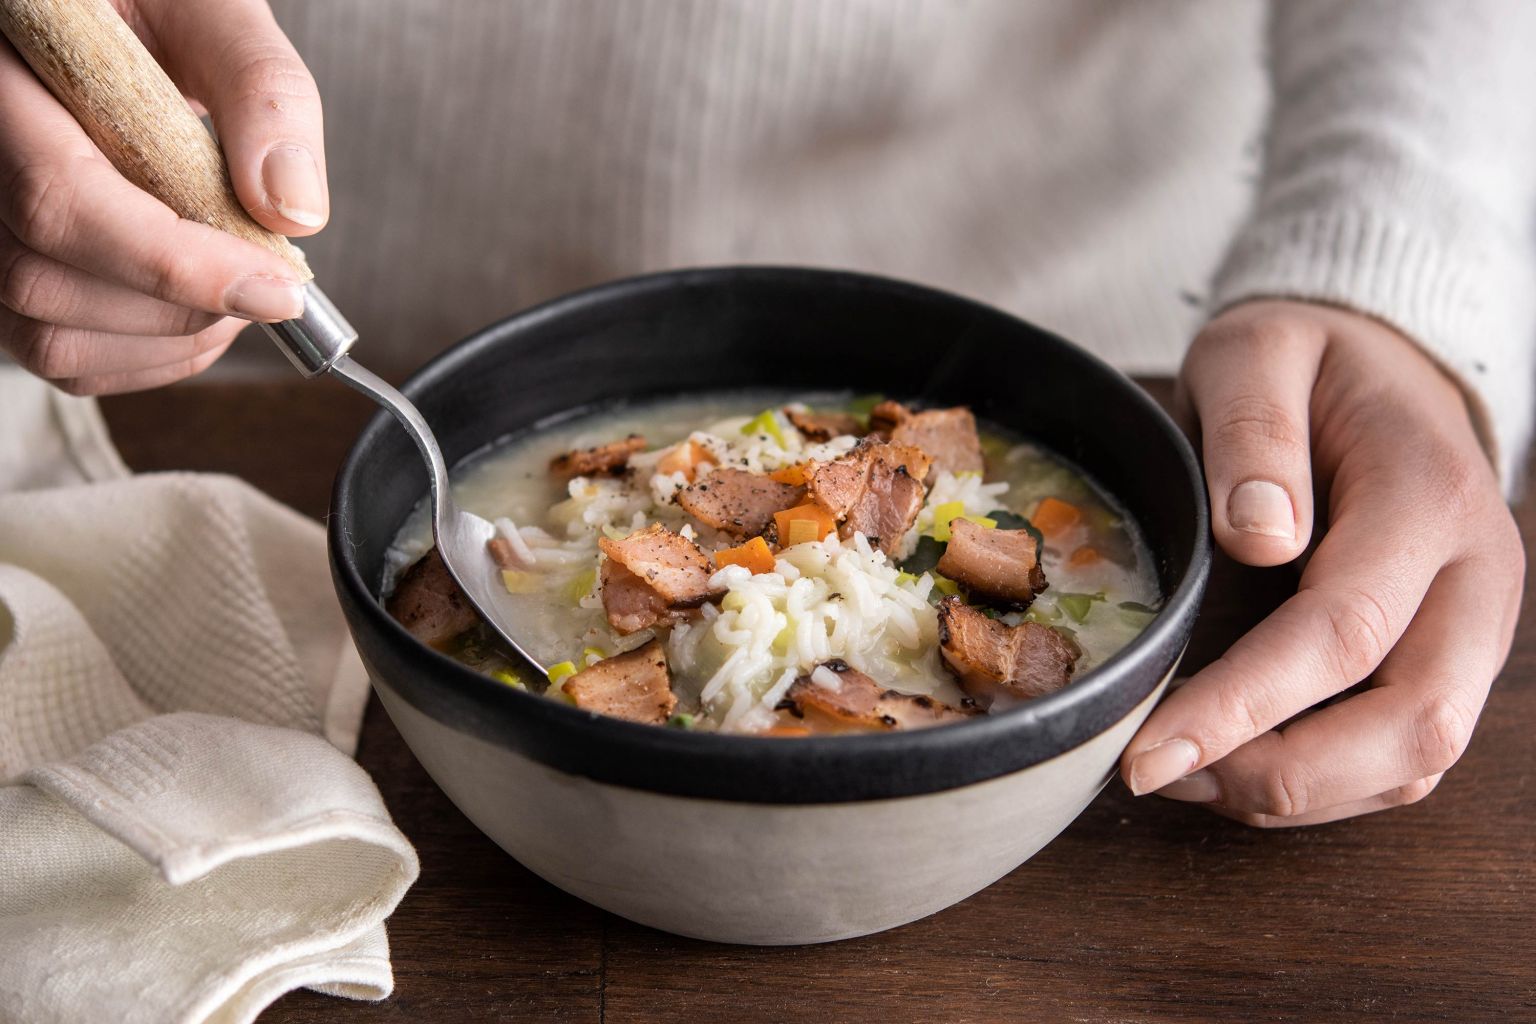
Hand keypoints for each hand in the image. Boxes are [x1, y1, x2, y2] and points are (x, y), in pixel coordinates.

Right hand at [0, 0, 324, 393]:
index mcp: (2, 80)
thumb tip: (293, 211)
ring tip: (240, 288)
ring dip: (172, 339)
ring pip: (46, 334)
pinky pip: (61, 353)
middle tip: (269, 277)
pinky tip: (201, 310)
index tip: (276, 287)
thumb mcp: (205, 8)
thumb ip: (258, 88)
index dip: (174, 262)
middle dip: (181, 303)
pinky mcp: (9, 266)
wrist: (105, 17)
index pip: (60, 198)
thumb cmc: (143, 3)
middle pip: (44, 280)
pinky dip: (151, 355)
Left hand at [1120, 300, 1523, 825]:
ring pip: (1416, 761)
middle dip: (1278, 777)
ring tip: (1181, 773)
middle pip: (1412, 727)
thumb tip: (1259, 538)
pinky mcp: (1451, 660)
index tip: (1148, 752)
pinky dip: (1320, 782)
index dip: (1245, 707)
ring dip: (1297, 794)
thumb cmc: (1309, 361)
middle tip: (1156, 773)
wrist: (1385, 367)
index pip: (1344, 631)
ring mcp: (1475, 628)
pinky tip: (1233, 763)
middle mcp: (1477, 578)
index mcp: (1427, 498)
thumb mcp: (1259, 351)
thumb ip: (1255, 429)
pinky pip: (1403, 755)